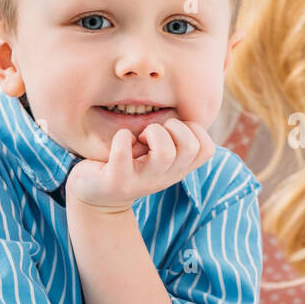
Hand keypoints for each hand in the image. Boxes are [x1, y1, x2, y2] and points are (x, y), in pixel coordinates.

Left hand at [65, 119, 214, 210]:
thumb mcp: (157, 156)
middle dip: (174, 127)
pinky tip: (121, 139)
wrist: (97, 196)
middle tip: (153, 132)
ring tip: (139, 137)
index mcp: (178, 169)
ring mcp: (141, 181)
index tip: (173, 130)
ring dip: (152, 132)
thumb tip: (184, 107)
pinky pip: (123, 153)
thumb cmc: (130, 164)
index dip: (194, 130)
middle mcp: (165, 177)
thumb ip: (172, 139)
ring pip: (165, 153)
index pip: (207, 149)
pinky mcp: (117, 181)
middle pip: (190, 147)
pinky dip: (122, 137)